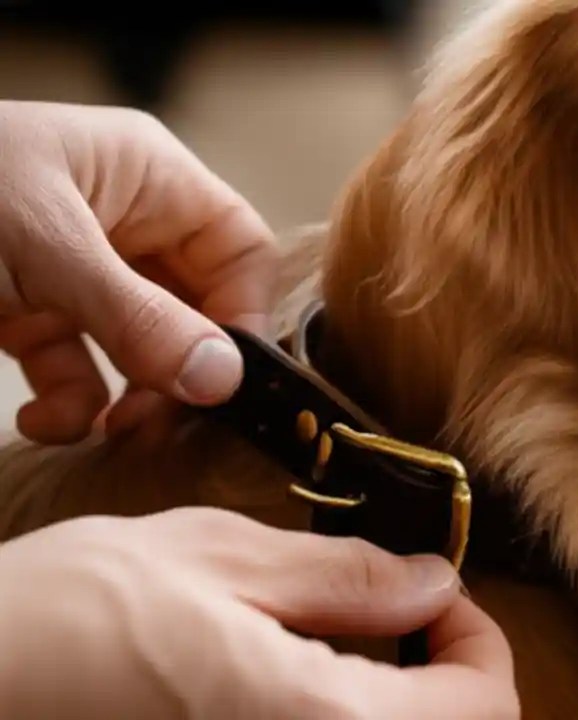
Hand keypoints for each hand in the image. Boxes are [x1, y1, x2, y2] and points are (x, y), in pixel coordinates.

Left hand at [0, 101, 279, 443]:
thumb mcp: (45, 255)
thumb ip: (139, 320)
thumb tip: (225, 381)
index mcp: (145, 176)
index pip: (237, 248)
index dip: (244, 313)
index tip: (226, 379)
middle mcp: (121, 220)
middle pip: (195, 305)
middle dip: (181, 368)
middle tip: (169, 420)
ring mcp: (74, 268)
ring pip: (140, 345)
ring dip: (130, 396)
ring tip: (111, 430)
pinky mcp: (28, 310)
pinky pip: (79, 366)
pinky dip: (70, 403)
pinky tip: (45, 422)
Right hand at [0, 508, 518, 718]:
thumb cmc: (55, 624)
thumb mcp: (211, 561)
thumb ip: (340, 576)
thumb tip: (430, 578)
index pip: (481, 706)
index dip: (478, 639)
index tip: (439, 594)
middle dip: (447, 681)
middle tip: (403, 621)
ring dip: (403, 708)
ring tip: (352, 651)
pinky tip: (300, 688)